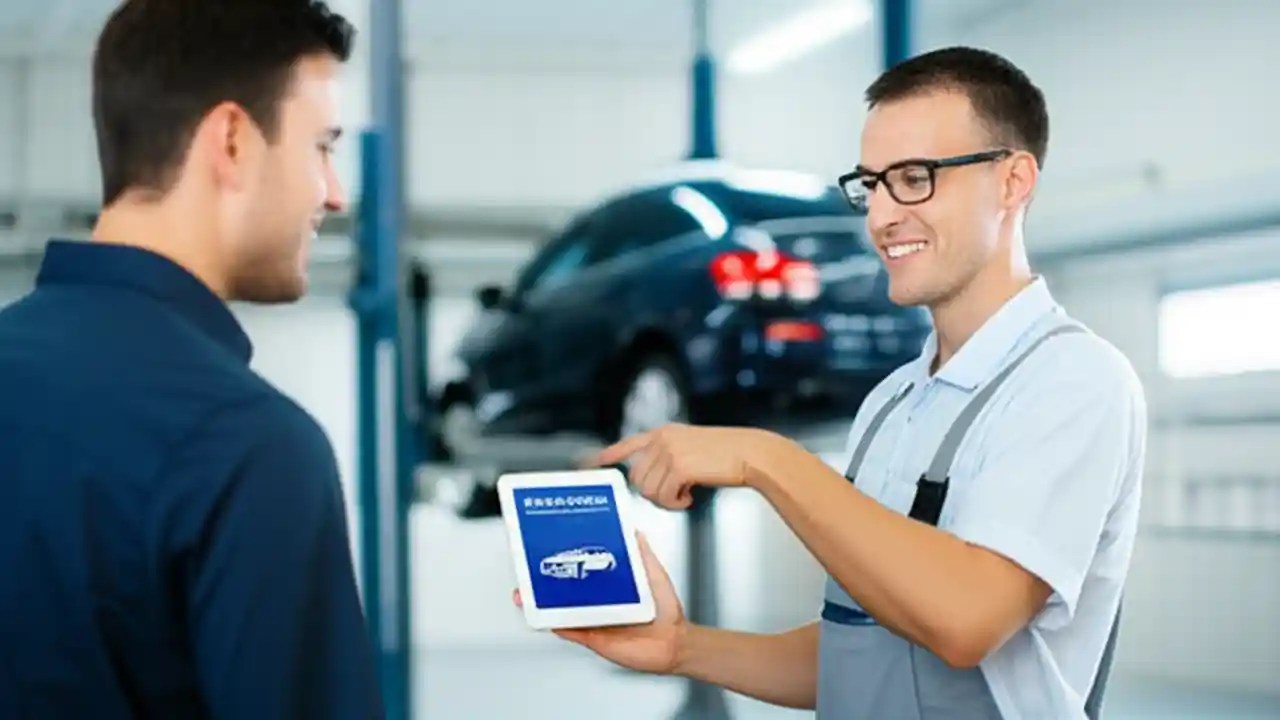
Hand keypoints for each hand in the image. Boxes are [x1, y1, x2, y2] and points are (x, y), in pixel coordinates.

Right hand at [513, 533, 686, 674]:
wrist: (674, 643)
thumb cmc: (665, 612)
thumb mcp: (654, 574)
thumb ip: (642, 554)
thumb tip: (634, 531)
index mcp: (610, 588)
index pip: (582, 573)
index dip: (565, 565)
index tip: (550, 553)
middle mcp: (600, 604)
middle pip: (566, 592)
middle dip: (545, 583)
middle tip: (530, 573)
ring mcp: (595, 621)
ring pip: (563, 611)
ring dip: (543, 604)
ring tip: (528, 594)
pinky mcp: (594, 639)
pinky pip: (571, 631)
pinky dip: (557, 625)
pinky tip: (547, 617)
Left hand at [586, 423, 765, 509]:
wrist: (752, 453)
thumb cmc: (729, 455)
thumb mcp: (693, 448)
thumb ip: (671, 457)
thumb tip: (655, 481)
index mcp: (665, 433)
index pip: (628, 444)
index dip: (608, 455)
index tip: (588, 463)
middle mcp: (663, 439)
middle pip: (638, 478)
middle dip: (653, 493)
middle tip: (675, 495)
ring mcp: (669, 451)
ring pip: (649, 490)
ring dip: (667, 500)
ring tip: (686, 495)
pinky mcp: (679, 466)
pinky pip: (664, 497)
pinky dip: (676, 504)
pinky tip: (691, 497)